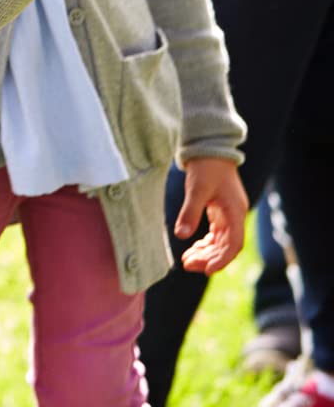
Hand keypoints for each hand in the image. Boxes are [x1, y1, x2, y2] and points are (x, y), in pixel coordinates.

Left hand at [176, 157, 247, 273]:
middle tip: (187, 265)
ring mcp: (228, 212)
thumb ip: (190, 212)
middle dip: (209, 258)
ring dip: (206, 252)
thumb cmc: (206, 165)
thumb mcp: (196, 188)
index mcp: (236, 211)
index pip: (234, 244)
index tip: (206, 270)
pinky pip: (216, 233)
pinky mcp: (219, 209)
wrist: (208, 146)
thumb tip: (181, 235)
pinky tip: (194, 248)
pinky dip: (206, 242)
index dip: (222, 259)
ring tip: (187, 260)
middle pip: (226, 245)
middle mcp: (235, 215)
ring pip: (221, 241)